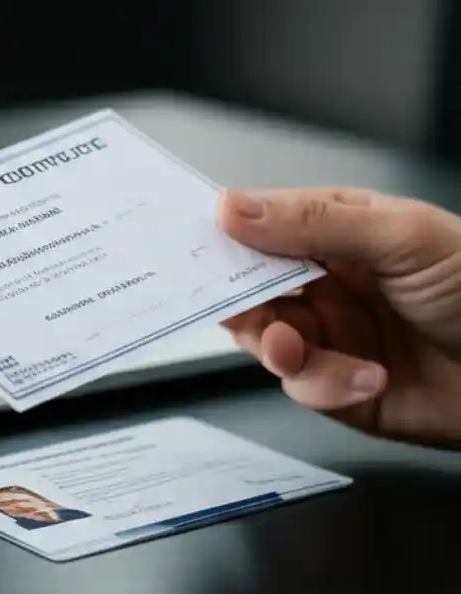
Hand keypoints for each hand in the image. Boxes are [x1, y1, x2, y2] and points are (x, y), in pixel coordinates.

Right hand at [218, 188, 460, 446]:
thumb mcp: (402, 238)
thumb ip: (314, 222)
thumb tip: (232, 206)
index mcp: (339, 231)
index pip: (260, 226)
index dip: (223, 237)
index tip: (192, 249)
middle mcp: (328, 282)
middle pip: (249, 289)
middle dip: (242, 303)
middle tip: (247, 309)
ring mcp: (332, 335)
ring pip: (266, 341)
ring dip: (280, 348)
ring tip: (301, 350)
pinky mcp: (340, 387)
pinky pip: (301, 386)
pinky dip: (325, 384)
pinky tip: (368, 377)